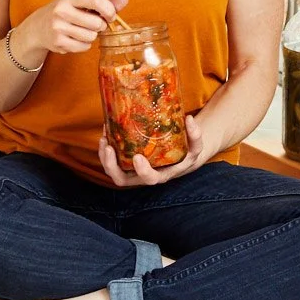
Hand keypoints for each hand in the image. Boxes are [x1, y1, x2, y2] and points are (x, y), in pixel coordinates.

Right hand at [12, 0, 127, 63]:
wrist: (38, 28)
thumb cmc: (65, 12)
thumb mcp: (80, 3)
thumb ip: (103, 2)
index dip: (108, 9)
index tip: (111, 16)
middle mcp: (61, 10)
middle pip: (96, 23)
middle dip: (99, 26)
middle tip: (91, 24)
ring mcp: (58, 27)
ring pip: (91, 36)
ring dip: (91, 35)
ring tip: (80, 30)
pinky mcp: (58, 42)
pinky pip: (84, 46)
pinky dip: (84, 44)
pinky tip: (74, 38)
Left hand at [98, 113, 217, 186]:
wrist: (179, 157)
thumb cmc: (187, 153)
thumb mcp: (196, 147)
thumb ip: (195, 136)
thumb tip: (189, 119)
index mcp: (161, 174)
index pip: (150, 179)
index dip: (142, 171)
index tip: (138, 157)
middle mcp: (143, 176)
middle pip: (122, 180)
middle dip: (111, 166)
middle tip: (109, 147)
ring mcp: (132, 170)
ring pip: (113, 171)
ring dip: (104, 157)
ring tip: (103, 138)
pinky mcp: (126, 162)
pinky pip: (112, 160)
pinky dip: (106, 149)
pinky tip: (106, 131)